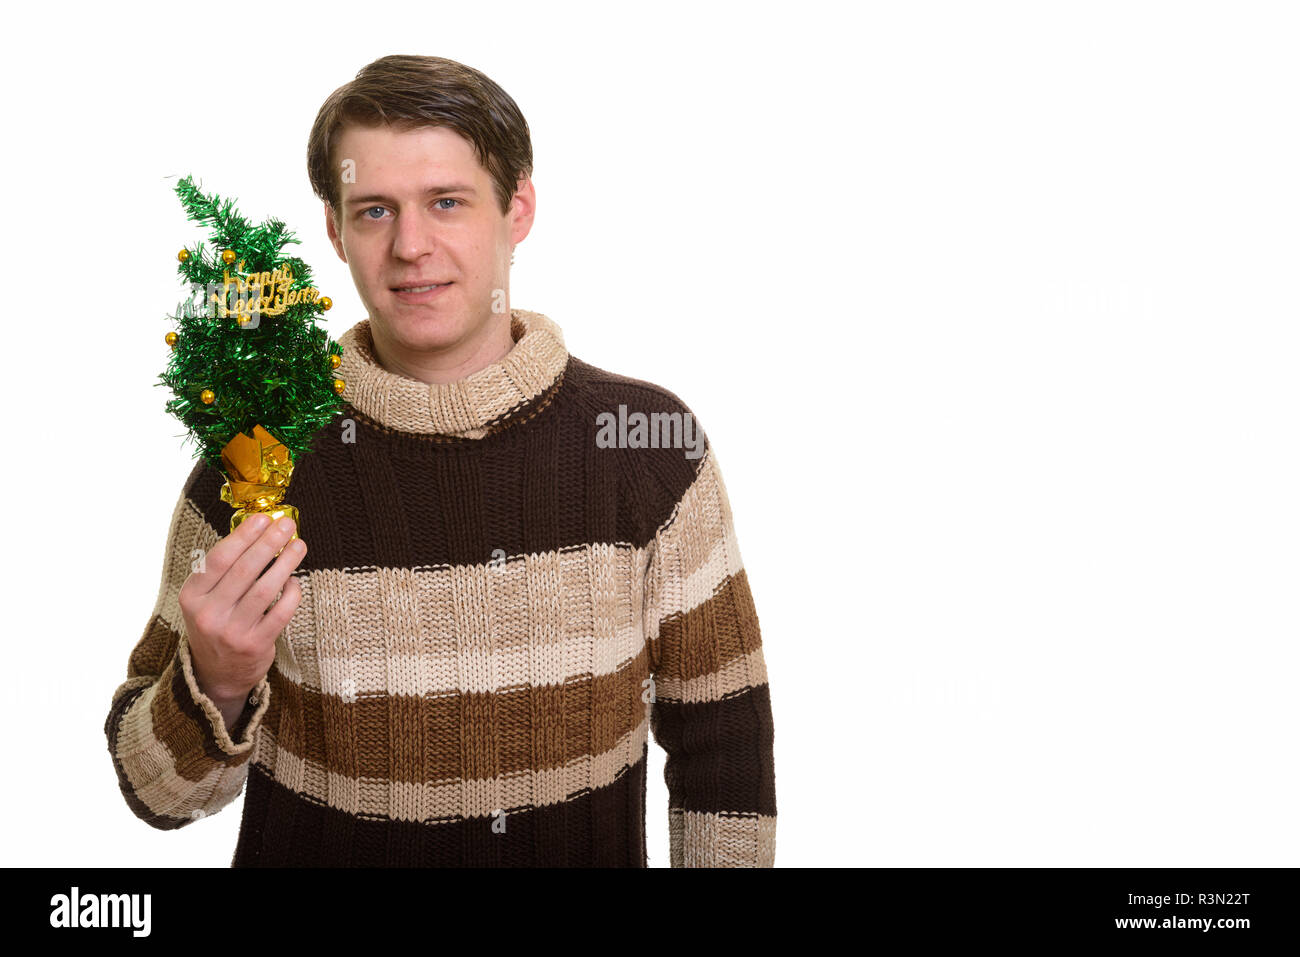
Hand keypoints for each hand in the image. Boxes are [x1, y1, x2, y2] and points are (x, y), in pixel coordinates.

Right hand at [179, 513, 305, 716]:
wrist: (217, 674)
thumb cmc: (217, 624)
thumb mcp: (207, 598)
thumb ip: (225, 571)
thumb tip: (258, 532)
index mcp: (192, 596)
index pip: (219, 559)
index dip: (243, 536)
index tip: (263, 518)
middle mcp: (208, 614)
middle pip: (244, 570)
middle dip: (268, 543)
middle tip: (287, 524)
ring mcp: (232, 632)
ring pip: (265, 589)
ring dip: (286, 563)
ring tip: (299, 545)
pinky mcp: (255, 645)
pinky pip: (280, 612)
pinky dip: (291, 593)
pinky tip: (294, 581)